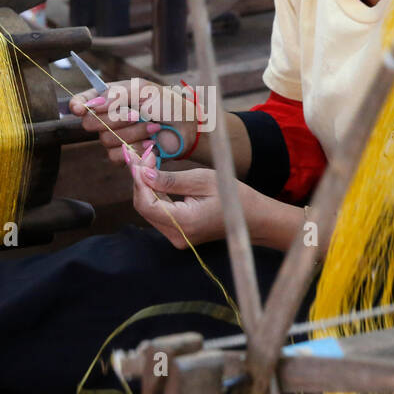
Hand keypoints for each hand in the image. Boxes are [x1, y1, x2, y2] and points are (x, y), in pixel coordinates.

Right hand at [69, 77, 200, 163]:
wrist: (186, 127)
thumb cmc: (167, 104)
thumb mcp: (142, 90)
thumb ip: (116, 94)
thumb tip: (94, 104)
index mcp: (111, 97)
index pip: (83, 101)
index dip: (78, 105)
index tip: (78, 108)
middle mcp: (109, 117)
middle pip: (90, 123)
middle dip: (115, 119)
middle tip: (137, 114)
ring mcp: (115, 137)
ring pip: (106, 140)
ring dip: (132, 133)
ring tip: (152, 127)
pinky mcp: (125, 155)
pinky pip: (116, 156)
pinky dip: (136, 148)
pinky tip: (150, 142)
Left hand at [123, 143, 263, 247]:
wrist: (253, 218)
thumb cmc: (232, 195)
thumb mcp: (203, 180)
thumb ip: (171, 180)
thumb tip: (144, 174)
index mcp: (184, 222)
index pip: (146, 204)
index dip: (139, 180)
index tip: (142, 157)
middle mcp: (177, 235)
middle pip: (144, 207)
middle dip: (141, 180)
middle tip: (145, 155)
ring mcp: (177, 237)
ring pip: (149, 210)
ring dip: (146, 186)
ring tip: (149, 162)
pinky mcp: (179, 234)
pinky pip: (158, 213)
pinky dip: (155, 194)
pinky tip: (155, 176)